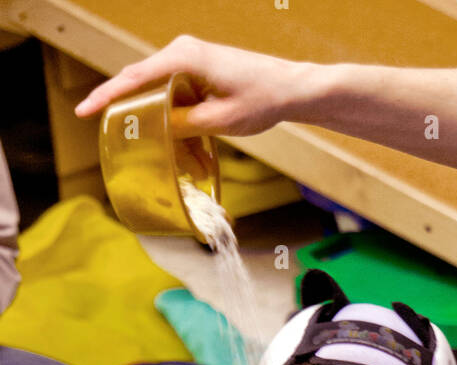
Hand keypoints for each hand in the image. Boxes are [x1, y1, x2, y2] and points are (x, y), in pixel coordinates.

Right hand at [74, 35, 300, 135]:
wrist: (289, 87)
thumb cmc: (260, 99)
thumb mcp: (219, 121)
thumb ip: (183, 125)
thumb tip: (154, 130)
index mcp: (183, 57)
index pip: (134, 77)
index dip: (106, 96)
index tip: (83, 111)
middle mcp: (181, 51)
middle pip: (139, 79)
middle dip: (121, 106)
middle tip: (100, 128)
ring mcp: (188, 58)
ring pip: (155, 88)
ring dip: (147, 112)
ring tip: (135, 137)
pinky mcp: (196, 69)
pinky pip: (171, 90)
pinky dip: (165, 111)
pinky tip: (165, 132)